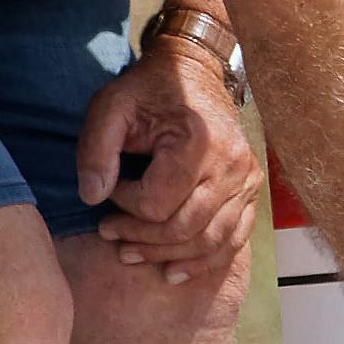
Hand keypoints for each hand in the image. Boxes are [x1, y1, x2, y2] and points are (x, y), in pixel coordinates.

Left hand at [72, 39, 259, 296]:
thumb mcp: (111, 106)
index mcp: (198, 143)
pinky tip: (173, 271)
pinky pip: (233, 240)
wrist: (196, 72)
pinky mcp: (251, 190)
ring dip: (166, 255)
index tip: (109, 187)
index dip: (124, 205)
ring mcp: (247, 180)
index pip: (157, 204)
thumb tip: (92, 198)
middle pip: (185, 229)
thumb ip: (95, 150)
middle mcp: (231, 165)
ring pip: (210, 241)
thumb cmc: (148, 90)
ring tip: (129, 253)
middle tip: (107, 231)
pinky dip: (203, 262)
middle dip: (140, 237)